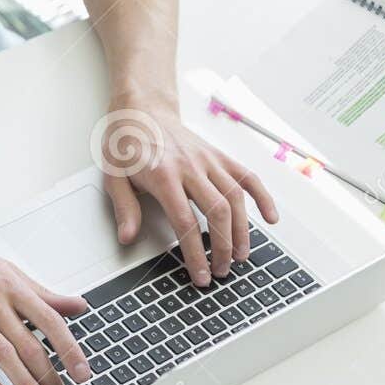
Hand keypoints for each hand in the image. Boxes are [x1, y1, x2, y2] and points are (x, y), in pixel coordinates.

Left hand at [96, 101, 277, 285]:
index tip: (200, 275)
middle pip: (216, 212)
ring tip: (239, 256)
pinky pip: (247, 176)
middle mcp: (190, 167)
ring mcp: (208, 160)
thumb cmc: (126, 145)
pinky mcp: (219, 156)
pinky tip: (270, 218)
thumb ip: (124, 208)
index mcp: (163, 175)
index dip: (195, 253)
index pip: (185, 221)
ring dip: (242, 231)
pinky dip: (263, 197)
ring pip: (236, 198)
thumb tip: (128, 238)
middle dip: (222, 247)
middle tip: (220, 270)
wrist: (141, 110)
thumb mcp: (113, 176)